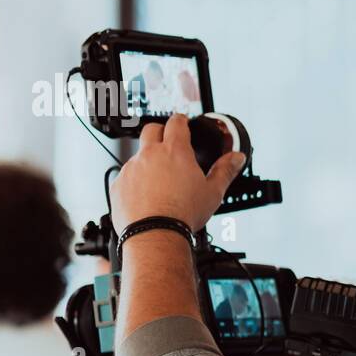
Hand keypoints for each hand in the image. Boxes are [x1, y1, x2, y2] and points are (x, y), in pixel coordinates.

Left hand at [111, 114, 245, 233]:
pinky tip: (146, 196)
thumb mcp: (213, 192)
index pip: (176, 122)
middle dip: (160, 132)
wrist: (154, 234)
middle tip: (168, 144)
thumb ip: (225, 171)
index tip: (183, 124)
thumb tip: (237, 158)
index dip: (181, 120)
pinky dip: (135, 181)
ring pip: (138, 155)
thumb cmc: (183, 214)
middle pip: (151, 129)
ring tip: (159, 181)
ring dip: (147, 160)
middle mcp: (150, 155)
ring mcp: (131, 168)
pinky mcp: (118, 184)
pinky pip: (126, 176)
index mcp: (175, 151)